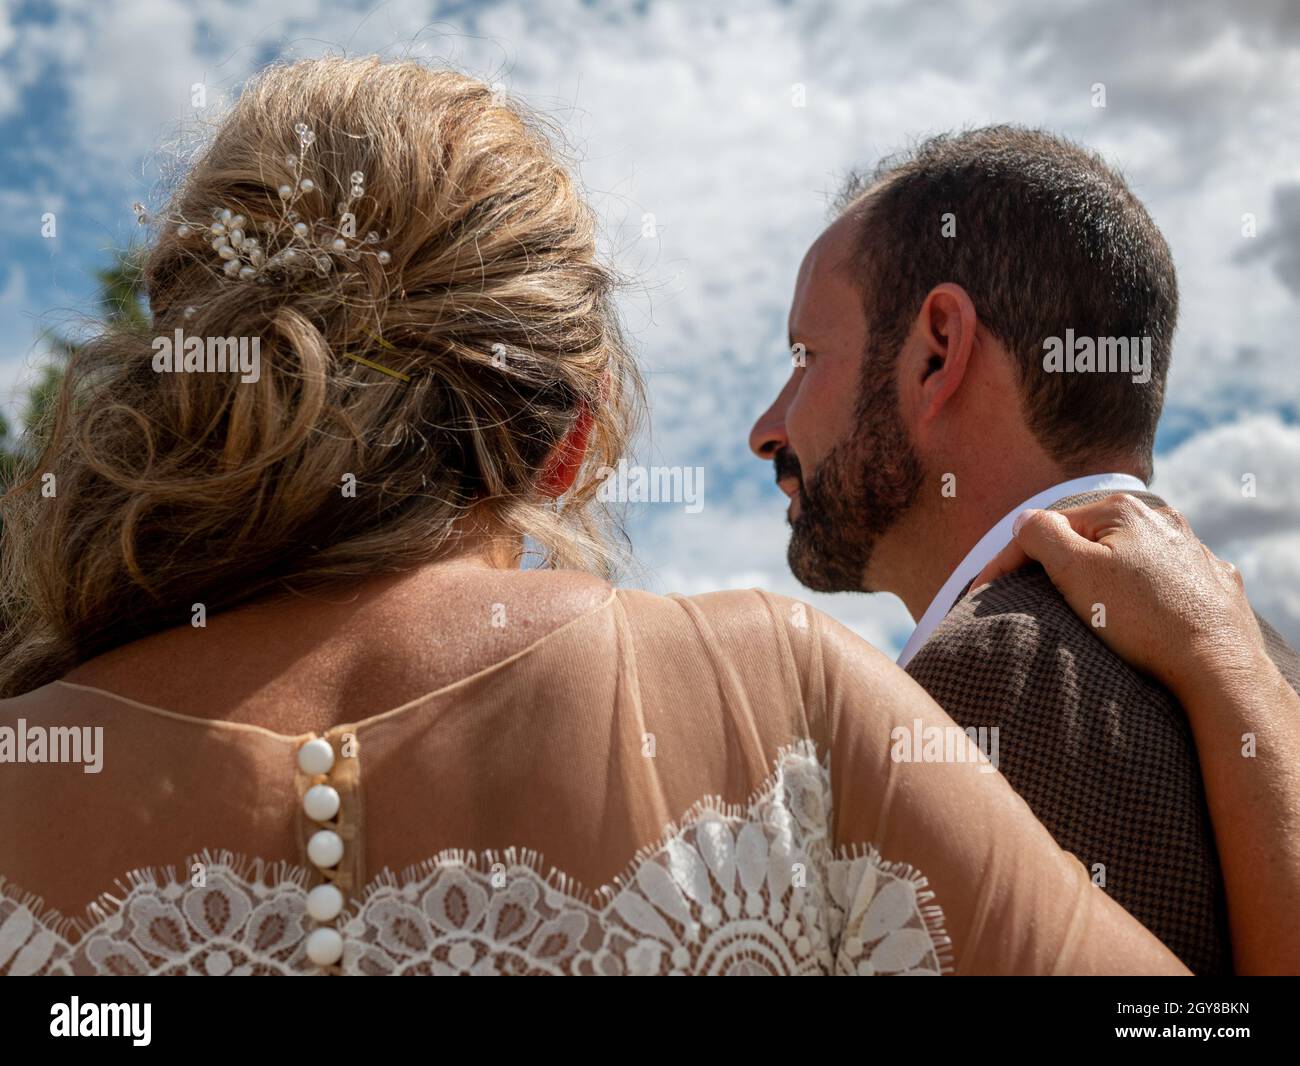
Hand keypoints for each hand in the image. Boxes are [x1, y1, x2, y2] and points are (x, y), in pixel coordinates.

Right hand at [971, 494, 1266, 700]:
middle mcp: (1164, 522)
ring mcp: (1195, 553)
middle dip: (1059, 569)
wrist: (1218, 668)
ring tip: (1088, 615)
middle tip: (1032, 603)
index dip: (1011, 560)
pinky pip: (1167, 585)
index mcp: (1124, 510)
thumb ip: (1041, 534)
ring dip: (1103, 582)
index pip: (1048, 527)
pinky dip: (1146, 598)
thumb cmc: (1141, 619)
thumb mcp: (1074, 570)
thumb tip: (1025, 521)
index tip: (984, 593)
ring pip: (1130, 562)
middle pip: (1090, 542)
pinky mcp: (1215, 586)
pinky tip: (1141, 620)